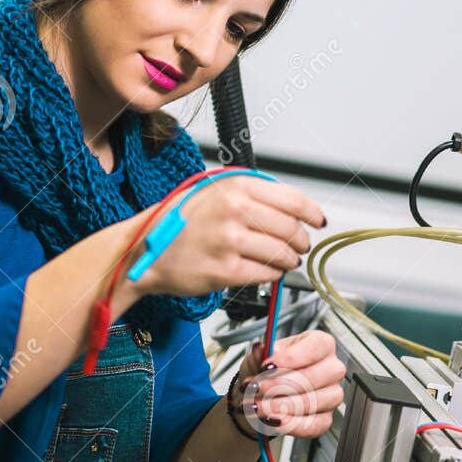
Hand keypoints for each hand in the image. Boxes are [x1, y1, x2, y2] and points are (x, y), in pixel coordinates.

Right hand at [122, 176, 326, 298]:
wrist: (144, 249)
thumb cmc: (178, 220)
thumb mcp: (212, 189)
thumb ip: (249, 192)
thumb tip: (290, 204)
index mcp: (235, 186)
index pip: (292, 199)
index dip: (312, 213)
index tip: (318, 221)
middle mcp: (234, 210)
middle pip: (292, 229)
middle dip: (301, 241)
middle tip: (299, 246)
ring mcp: (230, 241)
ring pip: (283, 254)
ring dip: (289, 261)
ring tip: (284, 261)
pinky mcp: (224, 270)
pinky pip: (266, 274)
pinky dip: (272, 275)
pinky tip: (265, 271)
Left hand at [230, 330, 345, 439]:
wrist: (260, 397)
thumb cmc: (266, 372)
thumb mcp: (259, 356)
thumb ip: (260, 353)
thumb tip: (260, 350)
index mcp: (320, 344)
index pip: (316, 346)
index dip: (291, 358)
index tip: (267, 366)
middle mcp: (331, 369)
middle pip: (313, 377)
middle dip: (279, 385)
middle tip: (256, 389)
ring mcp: (332, 395)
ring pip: (311, 403)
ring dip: (279, 406)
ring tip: (256, 406)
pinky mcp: (326, 418)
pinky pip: (313, 425)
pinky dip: (290, 424)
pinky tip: (273, 420)